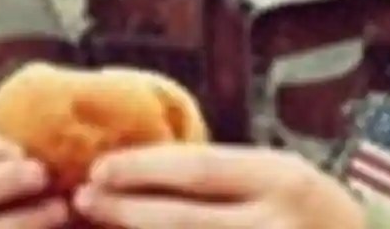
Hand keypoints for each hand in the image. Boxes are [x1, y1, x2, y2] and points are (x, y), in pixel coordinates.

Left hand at [72, 145, 363, 228]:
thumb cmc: (305, 214)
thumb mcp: (278, 178)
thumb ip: (224, 178)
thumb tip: (139, 169)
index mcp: (283, 179)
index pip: (201, 169)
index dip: (143, 168)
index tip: (100, 167)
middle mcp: (279, 224)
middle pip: (185, 220)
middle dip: (127, 210)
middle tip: (84, 198)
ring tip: (98, 226)